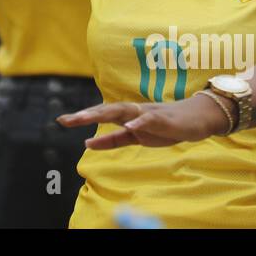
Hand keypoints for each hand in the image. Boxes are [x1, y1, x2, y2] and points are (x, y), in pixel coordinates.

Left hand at [57, 94, 227, 148]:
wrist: (194, 119)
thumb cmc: (163, 127)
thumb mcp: (135, 138)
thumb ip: (113, 140)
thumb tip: (86, 144)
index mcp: (125, 116)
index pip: (99, 115)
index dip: (81, 117)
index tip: (61, 120)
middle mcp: (132, 111)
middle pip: (105, 111)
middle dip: (86, 115)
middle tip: (66, 120)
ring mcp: (147, 113)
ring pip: (122, 111)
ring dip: (103, 113)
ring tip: (85, 119)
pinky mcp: (163, 119)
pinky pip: (149, 119)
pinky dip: (138, 122)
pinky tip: (129, 126)